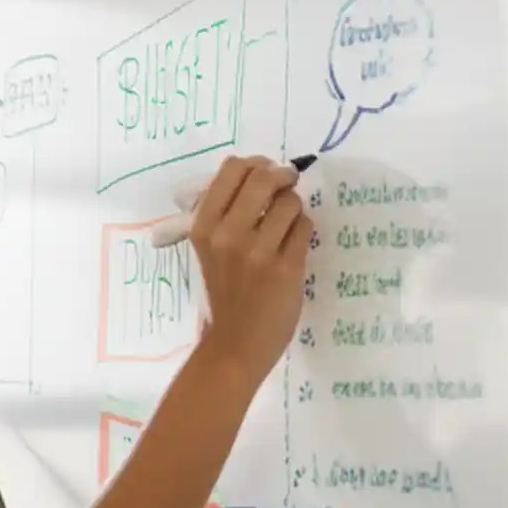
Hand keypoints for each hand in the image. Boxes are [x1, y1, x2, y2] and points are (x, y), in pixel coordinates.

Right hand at [188, 155, 312, 382]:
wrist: (236, 342)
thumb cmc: (224, 292)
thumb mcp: (209, 249)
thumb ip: (225, 212)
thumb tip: (261, 172)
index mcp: (203, 227)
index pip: (232, 169)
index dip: (255, 165)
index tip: (264, 175)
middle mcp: (227, 234)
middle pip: (264, 177)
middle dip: (281, 177)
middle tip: (286, 187)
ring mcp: (257, 252)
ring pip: (290, 201)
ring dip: (294, 209)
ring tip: (285, 228)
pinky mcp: (286, 267)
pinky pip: (304, 227)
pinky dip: (302, 231)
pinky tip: (292, 247)